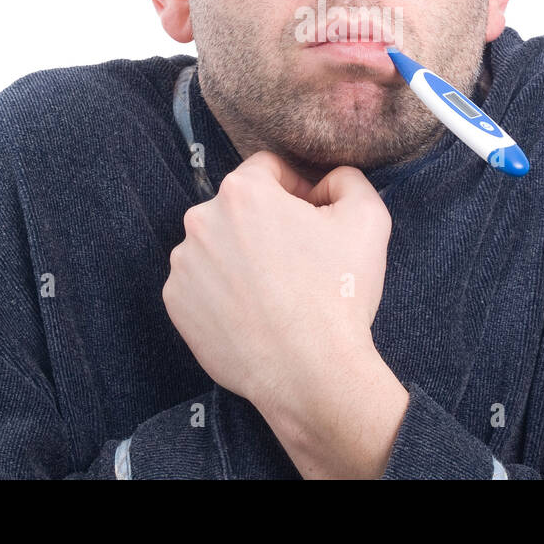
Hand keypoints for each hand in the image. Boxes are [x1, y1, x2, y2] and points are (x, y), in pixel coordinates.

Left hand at [161, 150, 393, 413]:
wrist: (310, 373)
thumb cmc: (338, 294)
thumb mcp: (368, 218)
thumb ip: (347, 179)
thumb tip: (326, 182)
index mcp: (242, 191)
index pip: (268, 169)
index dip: (297, 190)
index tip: (313, 221)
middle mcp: (201, 220)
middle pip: (239, 207)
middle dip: (267, 224)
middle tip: (298, 261)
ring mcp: (183, 264)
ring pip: (218, 244)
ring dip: (242, 256)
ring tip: (275, 292)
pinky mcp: (175, 303)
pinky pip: (201, 283)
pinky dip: (223, 291)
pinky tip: (253, 312)